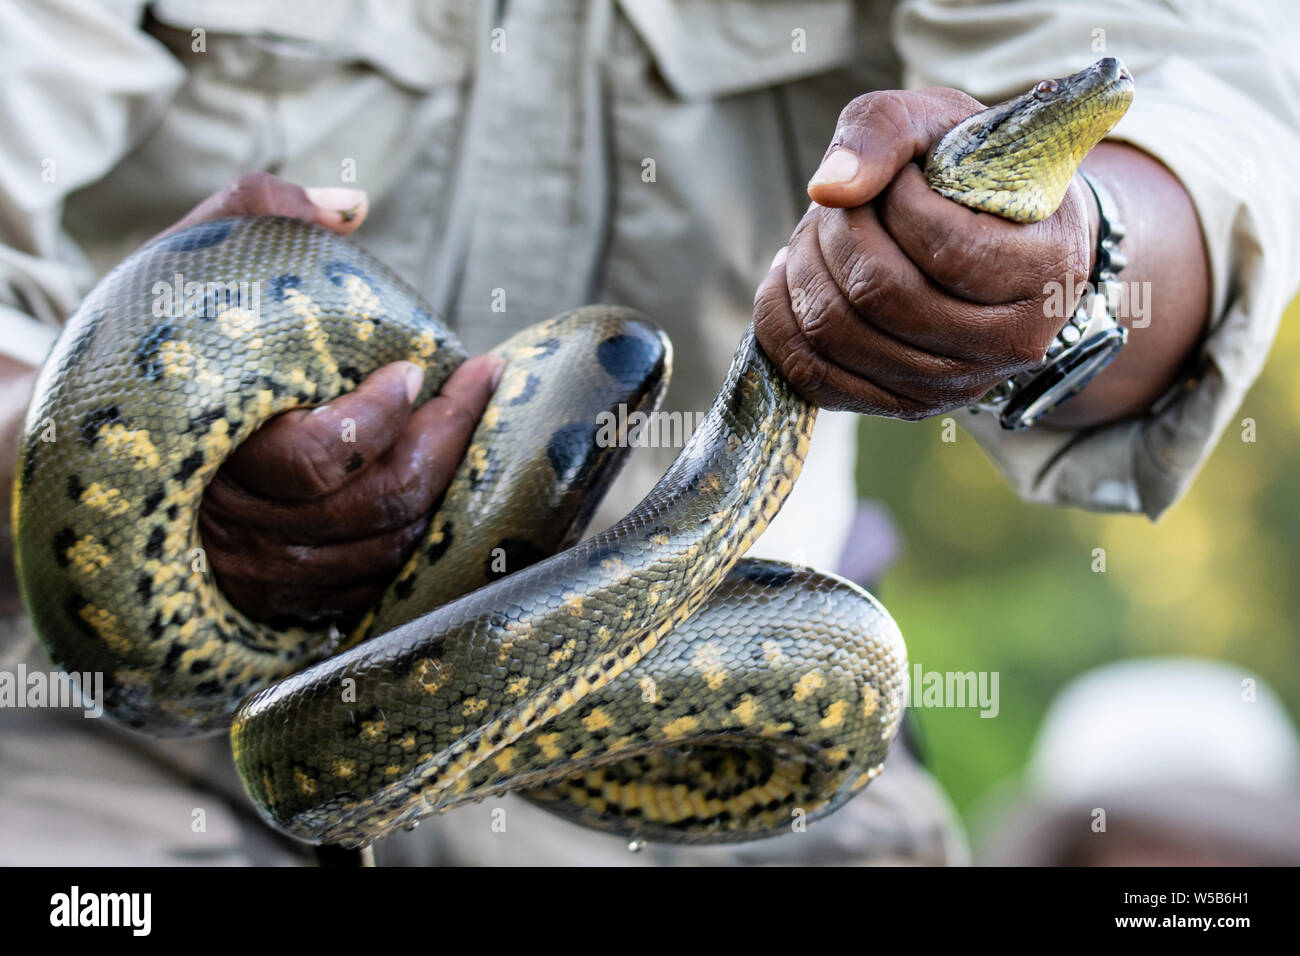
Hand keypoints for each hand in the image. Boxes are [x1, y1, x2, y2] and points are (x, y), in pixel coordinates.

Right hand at [180, 173, 502, 623]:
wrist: (88, 434)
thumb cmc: (149, 337)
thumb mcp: (190, 258)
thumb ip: (262, 211)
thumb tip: (352, 209)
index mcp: (211, 446)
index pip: (323, 456)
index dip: (386, 415)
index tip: (418, 367)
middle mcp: (237, 526)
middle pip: (377, 506)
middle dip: (448, 440)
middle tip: (477, 383)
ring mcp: (260, 572)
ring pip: (387, 551)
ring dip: (447, 488)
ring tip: (470, 424)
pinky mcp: (278, 597)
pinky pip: (373, 586)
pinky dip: (416, 537)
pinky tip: (439, 484)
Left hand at [754, 88, 1096, 419]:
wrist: (990, 241)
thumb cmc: (970, 176)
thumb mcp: (941, 123)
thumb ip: (886, 131)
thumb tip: (828, 188)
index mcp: (1046, 270)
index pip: (945, 247)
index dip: (900, 199)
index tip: (904, 176)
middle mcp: (1008, 344)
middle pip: (878, 293)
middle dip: (838, 231)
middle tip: (844, 203)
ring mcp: (954, 386)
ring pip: (836, 332)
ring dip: (805, 267)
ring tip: (821, 233)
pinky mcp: (901, 405)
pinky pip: (811, 374)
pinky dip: (782, 317)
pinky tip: (795, 276)